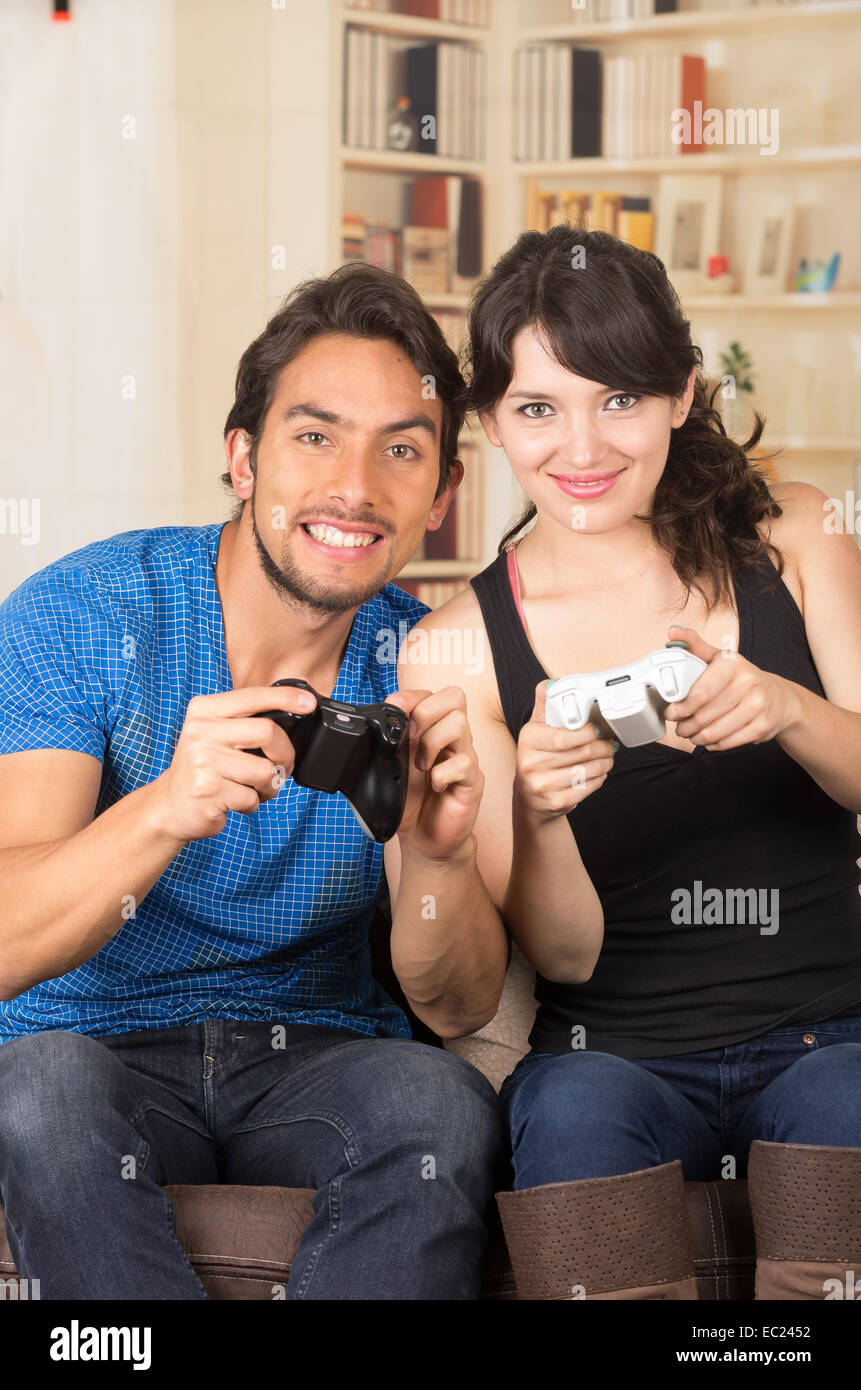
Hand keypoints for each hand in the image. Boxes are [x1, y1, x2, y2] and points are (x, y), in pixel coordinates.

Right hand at [146, 685, 316, 843]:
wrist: (169, 807)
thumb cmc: (202, 768)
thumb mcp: (215, 733)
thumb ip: (245, 720)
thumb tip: (295, 705)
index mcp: (204, 710)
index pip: (252, 696)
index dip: (285, 698)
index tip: (308, 704)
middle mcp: (200, 731)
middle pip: (268, 732)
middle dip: (285, 754)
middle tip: (282, 767)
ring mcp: (203, 761)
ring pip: (265, 770)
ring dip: (269, 786)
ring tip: (253, 788)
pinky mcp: (208, 791)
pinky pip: (252, 797)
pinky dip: (252, 803)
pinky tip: (235, 800)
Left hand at [385, 685, 482, 861]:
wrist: (424, 838)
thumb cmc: (411, 800)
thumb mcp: (392, 766)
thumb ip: (388, 742)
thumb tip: (373, 721)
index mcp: (432, 729)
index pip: (434, 693)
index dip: (412, 696)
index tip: (393, 708)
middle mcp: (452, 738)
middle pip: (454, 697)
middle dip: (425, 712)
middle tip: (411, 736)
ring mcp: (465, 757)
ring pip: (459, 724)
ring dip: (431, 743)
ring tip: (420, 766)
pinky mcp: (473, 782)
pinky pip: (465, 764)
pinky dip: (442, 774)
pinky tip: (434, 786)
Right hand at [515, 680, 615, 821]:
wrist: (529, 796)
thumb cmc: (537, 757)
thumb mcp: (535, 729)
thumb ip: (545, 705)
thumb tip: (552, 684)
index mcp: (528, 739)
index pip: (565, 736)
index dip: (589, 732)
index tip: (600, 729)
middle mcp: (530, 763)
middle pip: (581, 752)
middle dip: (603, 747)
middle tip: (611, 744)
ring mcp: (542, 785)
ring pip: (588, 770)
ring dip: (605, 762)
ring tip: (608, 757)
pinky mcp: (555, 802)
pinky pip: (587, 787)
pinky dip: (599, 778)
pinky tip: (599, 772)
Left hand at [664, 625, 798, 749]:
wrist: (780, 699)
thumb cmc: (742, 678)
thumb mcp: (721, 658)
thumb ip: (694, 645)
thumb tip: (673, 631)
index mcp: (733, 665)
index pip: (700, 693)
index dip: (681, 707)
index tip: (671, 712)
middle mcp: (748, 683)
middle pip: (704, 715)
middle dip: (685, 725)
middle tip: (679, 727)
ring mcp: (758, 706)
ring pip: (714, 732)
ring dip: (696, 737)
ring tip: (690, 734)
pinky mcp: (763, 727)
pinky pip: (728, 742)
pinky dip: (713, 744)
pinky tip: (707, 739)